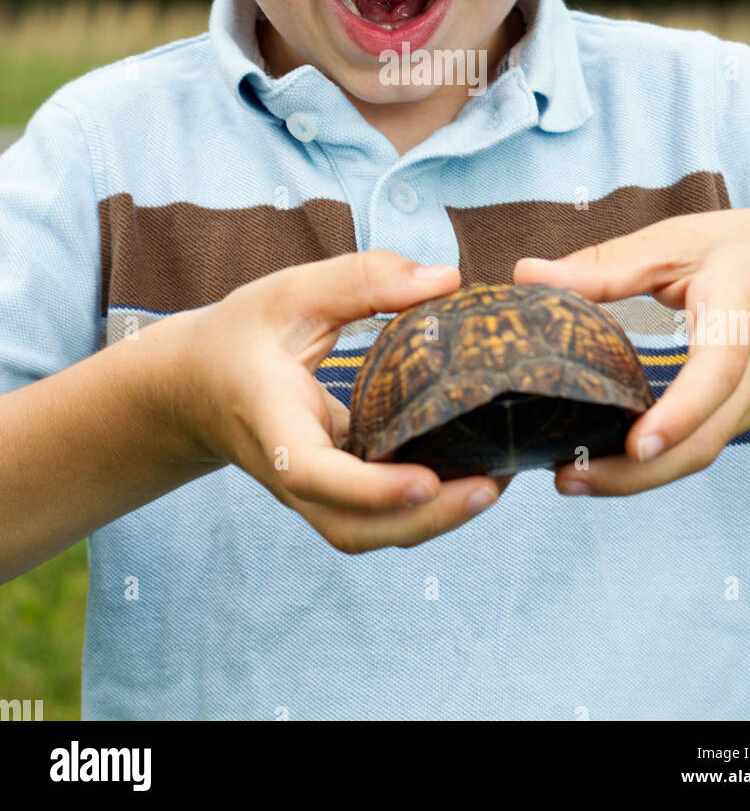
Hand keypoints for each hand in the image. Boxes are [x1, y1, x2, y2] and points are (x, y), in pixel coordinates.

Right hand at [171, 250, 510, 551]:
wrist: (194, 385)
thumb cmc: (244, 334)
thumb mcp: (292, 291)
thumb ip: (363, 280)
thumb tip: (446, 279)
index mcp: (271, 419)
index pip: (312, 472)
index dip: (369, 488)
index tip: (425, 481)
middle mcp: (289, 469)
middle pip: (350, 528)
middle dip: (421, 522)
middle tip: (489, 486)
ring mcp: (310, 489)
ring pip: (365, 533)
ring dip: (429, 524)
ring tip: (492, 484)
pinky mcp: (332, 489)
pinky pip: (374, 517)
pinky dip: (423, 509)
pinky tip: (470, 474)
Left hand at [515, 209, 749, 495]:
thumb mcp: (683, 239)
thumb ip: (608, 263)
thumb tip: (526, 275)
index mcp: (743, 312)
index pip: (718, 373)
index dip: (680, 412)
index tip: (638, 443)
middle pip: (703, 440)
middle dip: (635, 473)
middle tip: (565, 477)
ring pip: (700, 455)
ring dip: (637, 479)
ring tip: (569, 478)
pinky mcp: (744, 417)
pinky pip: (700, 447)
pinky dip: (654, 464)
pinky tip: (602, 461)